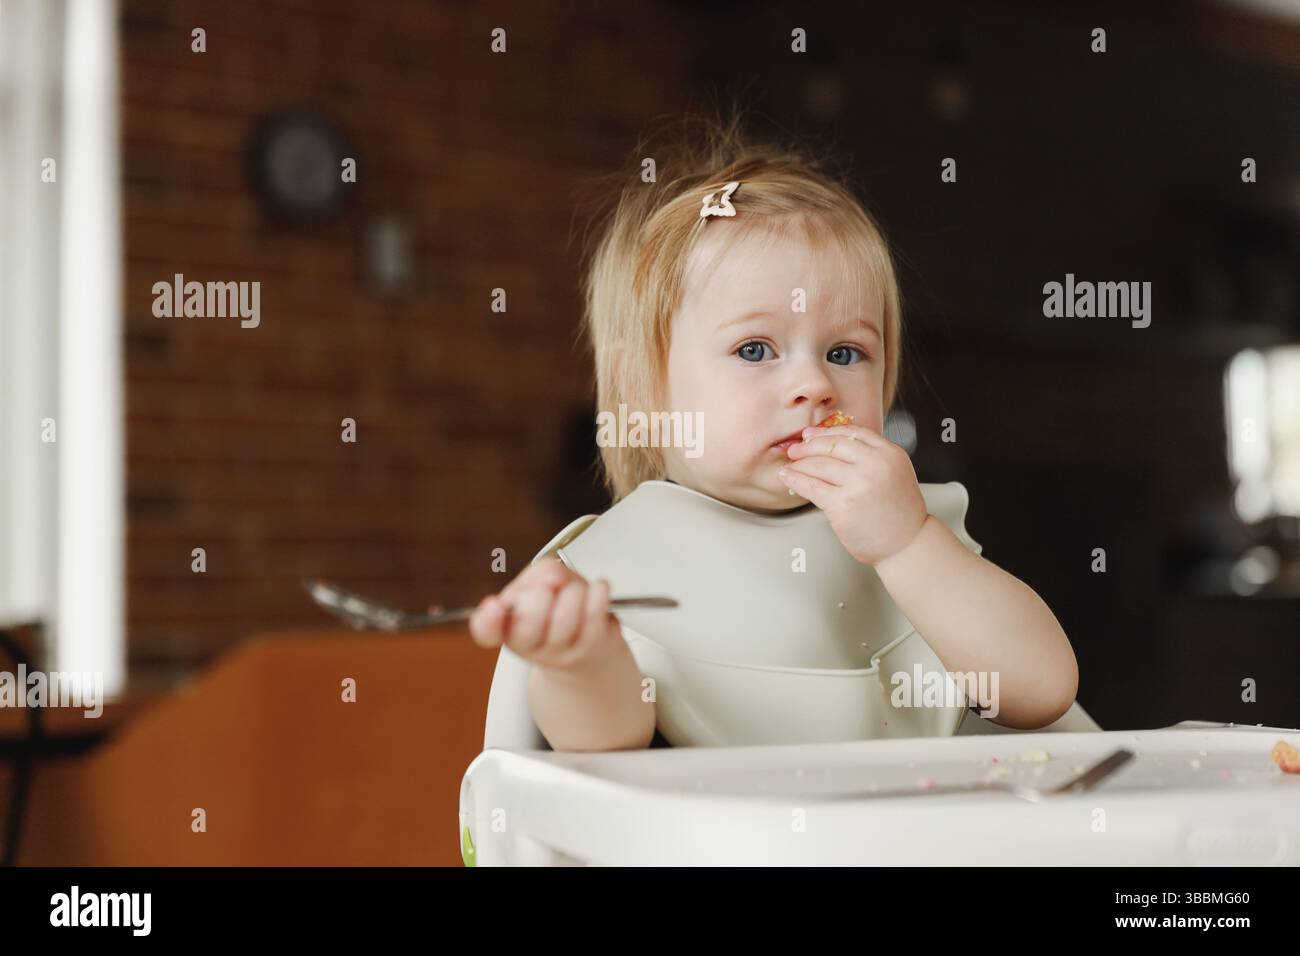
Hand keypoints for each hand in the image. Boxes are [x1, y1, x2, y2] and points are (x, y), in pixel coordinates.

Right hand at [466, 557, 624, 673]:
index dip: (488, 620)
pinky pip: (596, 610)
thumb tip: (555, 577)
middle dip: (544, 591)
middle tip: (552, 588)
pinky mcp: (593, 647)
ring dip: (575, 588)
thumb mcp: (539, 587)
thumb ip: (539, 574)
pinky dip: (598, 589)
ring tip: (576, 591)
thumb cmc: (559, 610)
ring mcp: (563, 651)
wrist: (588, 649)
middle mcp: (532, 646)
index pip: (487, 631)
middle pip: (531, 618)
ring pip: (567, 610)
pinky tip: (596, 591)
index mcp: (508, 628)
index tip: (494, 605)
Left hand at [778, 421, 928, 565]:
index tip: (812, 435)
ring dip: (799, 463)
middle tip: (795, 449)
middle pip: (833, 445)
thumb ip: (872, 457)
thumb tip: (833, 444)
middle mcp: (876, 465)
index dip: (827, 432)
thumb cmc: (899, 513)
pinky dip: (795, 480)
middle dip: (809, 446)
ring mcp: (859, 484)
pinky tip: (787, 477)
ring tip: (790, 464)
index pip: (852, 433)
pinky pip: (812, 486)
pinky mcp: (842, 505)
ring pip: (819, 464)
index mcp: (890, 453)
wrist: (907, 544)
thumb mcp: (895, 473)